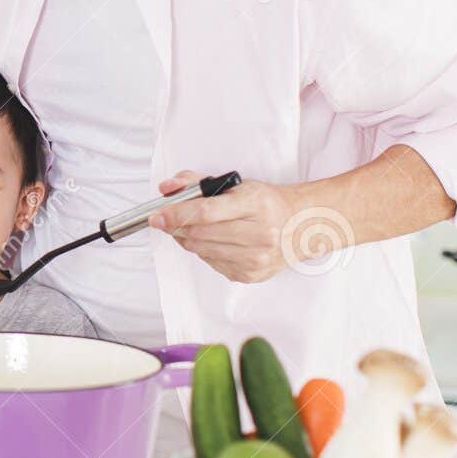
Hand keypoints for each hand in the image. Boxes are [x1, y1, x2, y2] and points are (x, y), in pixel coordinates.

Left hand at [148, 170, 309, 283]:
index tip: (157, 215)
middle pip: (200, 234)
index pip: (205, 212)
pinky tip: (212, 241)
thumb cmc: (265, 204)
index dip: (175, 213)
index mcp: (255, 205)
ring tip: (189, 228)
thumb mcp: (234, 185)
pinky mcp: (251, 274)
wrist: (299, 226)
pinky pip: (212, 263)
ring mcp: (256, 258)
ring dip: (187, 239)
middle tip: (164, 220)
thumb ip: (196, 183)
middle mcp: (260, 233)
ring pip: (202, 251)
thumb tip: (167, 188)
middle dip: (175, 227)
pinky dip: (204, 251)